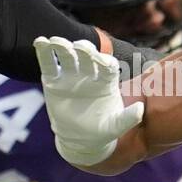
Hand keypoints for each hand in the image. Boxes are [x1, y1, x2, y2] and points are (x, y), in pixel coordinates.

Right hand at [34, 36, 143, 165]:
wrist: (79, 140)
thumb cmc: (101, 131)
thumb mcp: (115, 127)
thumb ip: (128, 118)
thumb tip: (141, 110)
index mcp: (107, 81)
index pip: (108, 65)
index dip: (105, 60)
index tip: (101, 61)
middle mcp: (89, 74)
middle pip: (88, 56)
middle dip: (85, 50)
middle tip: (79, 47)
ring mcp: (71, 75)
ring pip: (68, 56)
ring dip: (62, 46)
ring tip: (55, 42)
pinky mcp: (54, 80)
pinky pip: (49, 64)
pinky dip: (44, 52)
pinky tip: (40, 42)